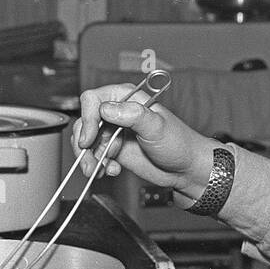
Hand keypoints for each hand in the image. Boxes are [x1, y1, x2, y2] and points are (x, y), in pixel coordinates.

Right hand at [72, 83, 215, 200]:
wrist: (185, 169)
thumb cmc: (178, 143)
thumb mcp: (157, 127)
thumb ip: (133, 115)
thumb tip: (107, 109)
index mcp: (126, 98)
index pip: (93, 100)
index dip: (88, 118)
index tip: (89, 139)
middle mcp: (117, 112)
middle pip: (85, 122)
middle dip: (84, 144)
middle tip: (92, 162)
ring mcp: (114, 131)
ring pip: (85, 141)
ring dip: (88, 158)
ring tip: (99, 170)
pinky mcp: (113, 149)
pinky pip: (93, 155)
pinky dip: (97, 165)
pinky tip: (112, 170)